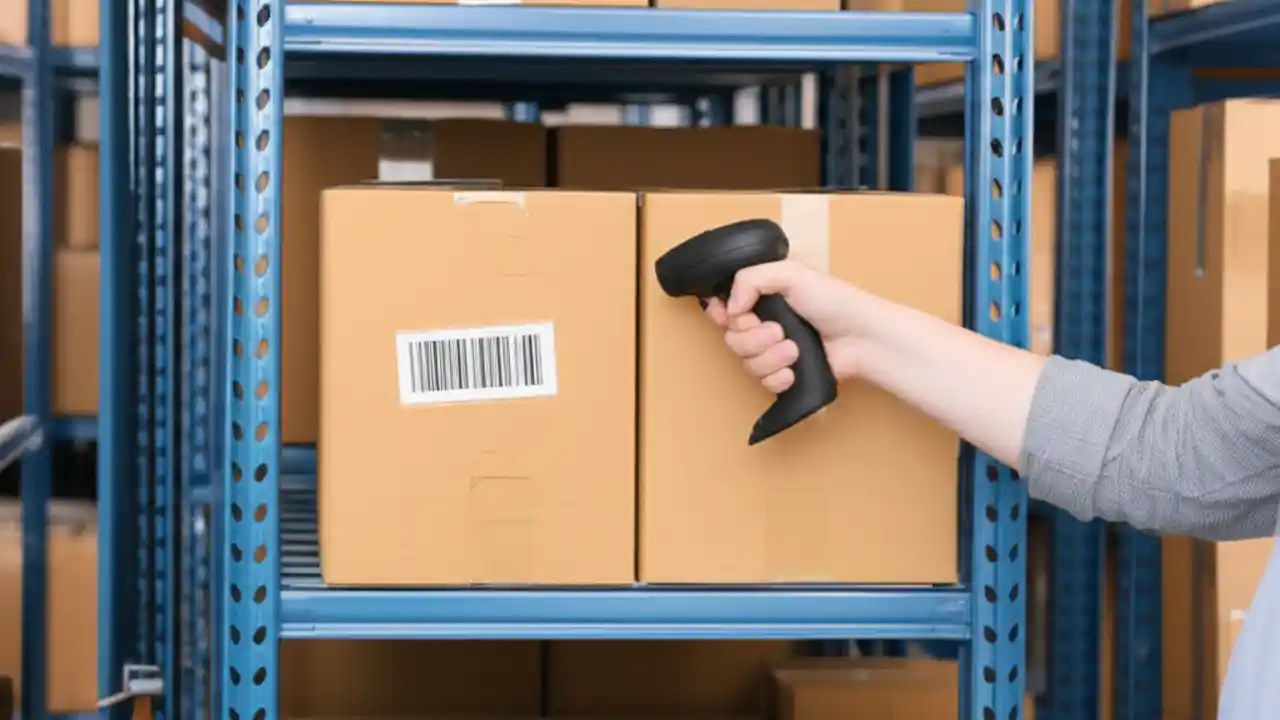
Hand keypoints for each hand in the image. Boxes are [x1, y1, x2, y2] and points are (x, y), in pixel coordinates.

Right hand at [704, 260, 863, 392]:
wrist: (862, 338)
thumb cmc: (834, 301)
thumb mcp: (791, 273)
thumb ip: (750, 279)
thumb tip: (729, 307)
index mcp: (763, 297)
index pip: (725, 307)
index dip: (722, 315)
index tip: (730, 317)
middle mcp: (765, 324)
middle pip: (732, 338)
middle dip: (752, 337)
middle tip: (777, 330)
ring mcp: (774, 351)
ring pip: (747, 363)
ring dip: (769, 357)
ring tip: (794, 349)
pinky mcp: (785, 374)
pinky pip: (763, 383)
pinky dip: (777, 377)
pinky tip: (793, 371)